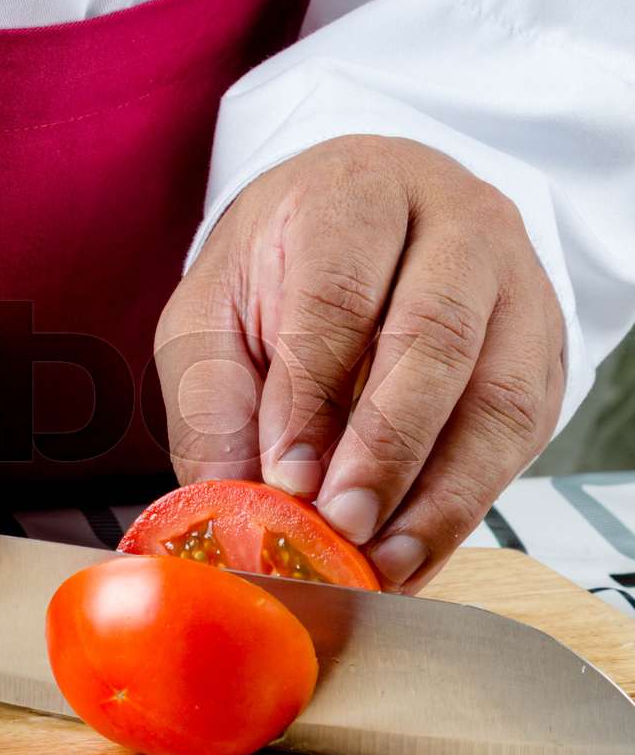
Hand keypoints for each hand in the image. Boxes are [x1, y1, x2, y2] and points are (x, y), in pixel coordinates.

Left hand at [155, 136, 564, 591]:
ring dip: (440, 493)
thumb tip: (227, 502)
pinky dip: (466, 504)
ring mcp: (516, 283)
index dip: (311, 394)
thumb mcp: (211, 314)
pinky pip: (521, 434)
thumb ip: (213, 400)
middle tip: (340, 523)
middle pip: (436, 337)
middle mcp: (456, 223)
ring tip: (383, 561)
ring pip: (497, 393)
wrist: (354, 224)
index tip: (285, 477)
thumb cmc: (273, 272)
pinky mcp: (543, 346)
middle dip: (386, 446)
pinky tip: (415, 550)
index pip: (339, 295)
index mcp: (354, 194)